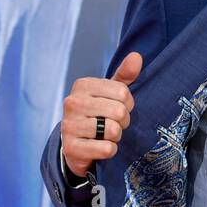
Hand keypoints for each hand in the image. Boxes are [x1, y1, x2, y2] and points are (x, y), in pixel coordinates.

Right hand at [60, 52, 141, 180]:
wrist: (77, 143)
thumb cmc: (99, 112)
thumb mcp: (112, 92)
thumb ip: (125, 75)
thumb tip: (136, 56)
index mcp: (83, 85)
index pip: (122, 92)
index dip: (128, 103)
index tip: (119, 107)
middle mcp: (72, 102)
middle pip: (119, 111)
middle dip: (123, 121)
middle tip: (114, 123)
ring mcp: (69, 125)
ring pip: (112, 130)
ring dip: (116, 136)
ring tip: (106, 134)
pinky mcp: (72, 148)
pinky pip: (106, 149)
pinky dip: (110, 150)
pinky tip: (100, 147)